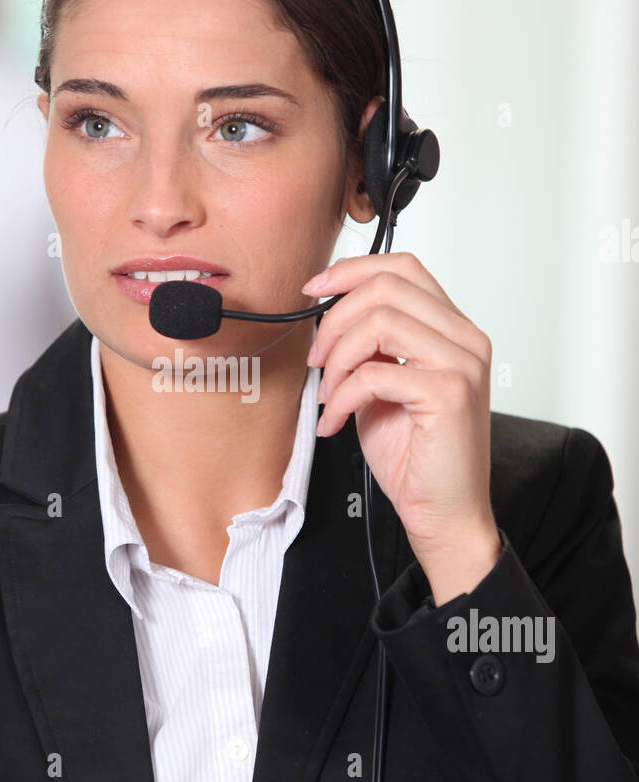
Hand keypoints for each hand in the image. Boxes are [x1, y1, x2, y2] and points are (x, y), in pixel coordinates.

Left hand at [302, 252, 501, 603]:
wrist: (445, 513)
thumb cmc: (417, 457)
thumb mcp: (383, 388)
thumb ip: (370, 350)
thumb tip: (330, 321)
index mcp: (454, 331)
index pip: (404, 268)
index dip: (352, 271)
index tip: (314, 290)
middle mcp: (465, 340)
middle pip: (388, 286)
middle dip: (335, 318)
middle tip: (317, 359)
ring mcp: (462, 364)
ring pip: (380, 321)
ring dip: (337, 357)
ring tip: (328, 394)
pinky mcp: (448, 395)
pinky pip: (374, 374)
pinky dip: (341, 396)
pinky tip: (335, 421)